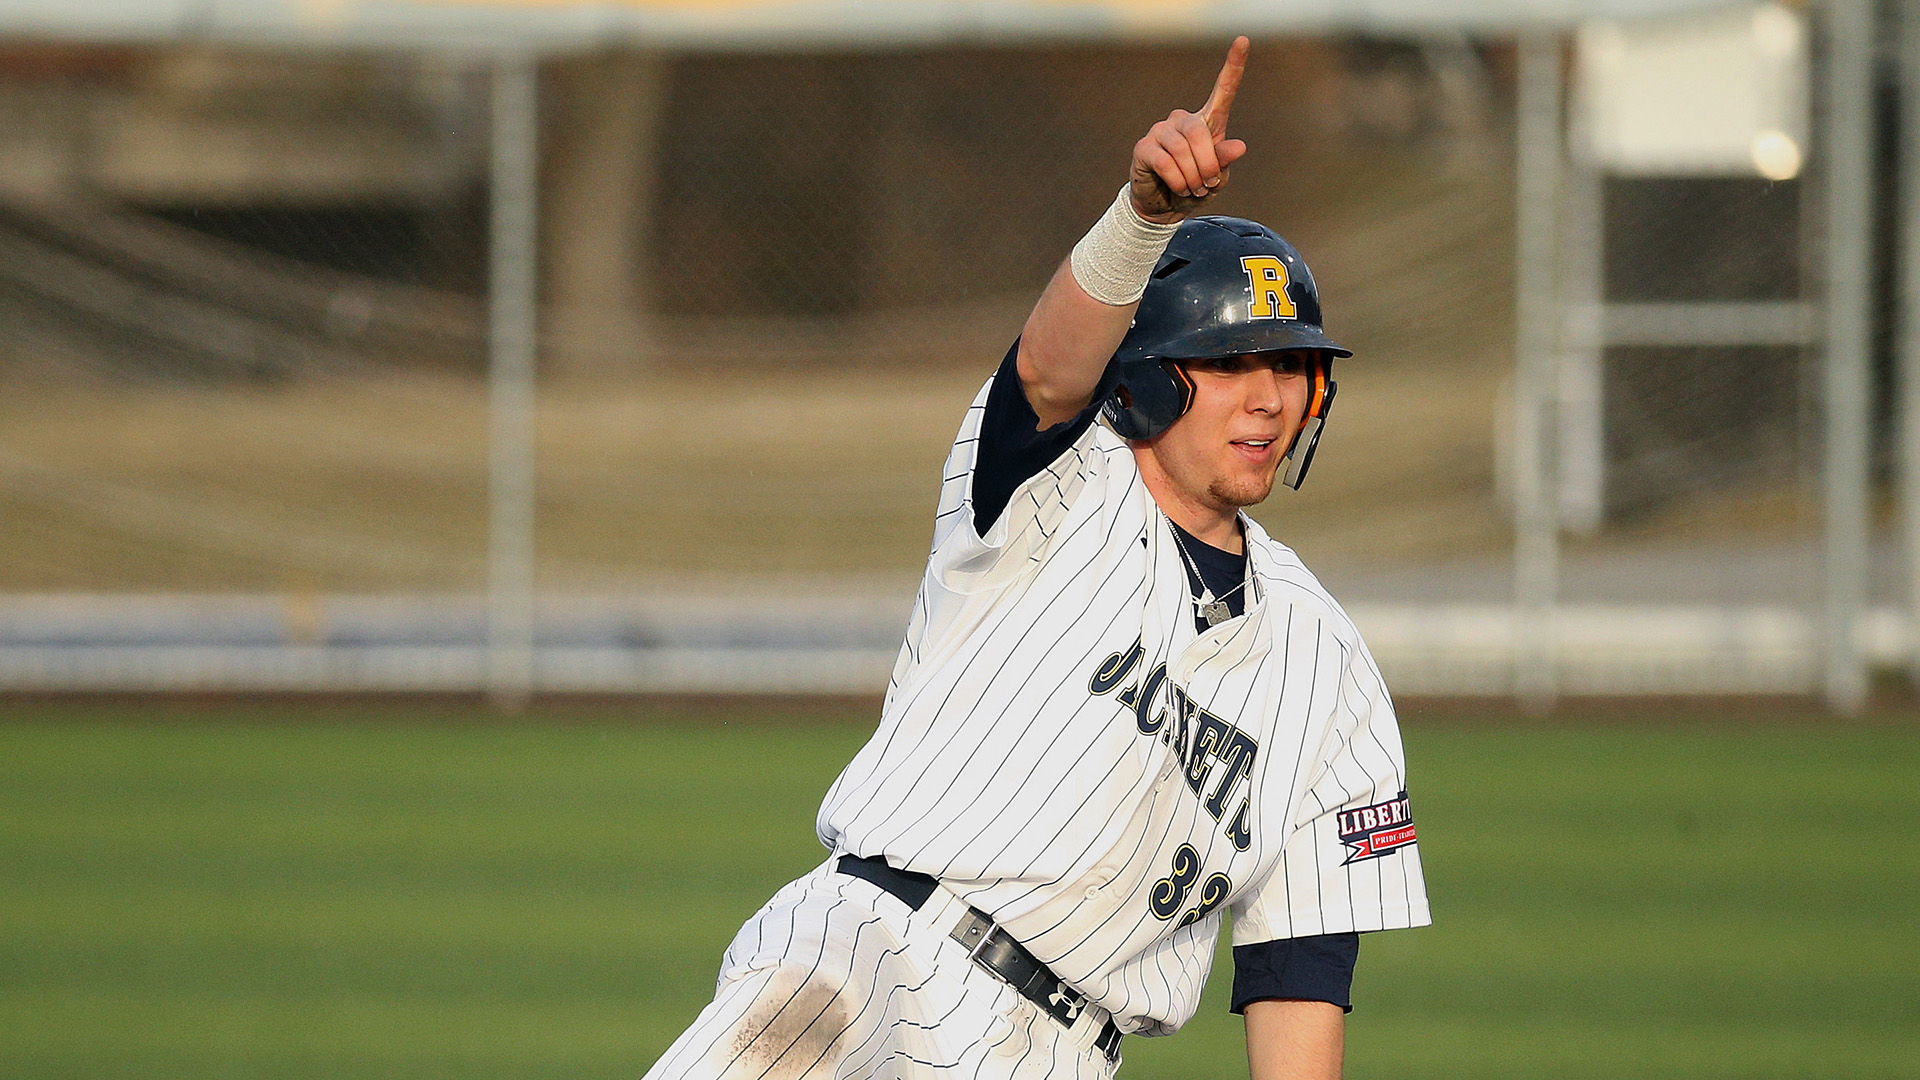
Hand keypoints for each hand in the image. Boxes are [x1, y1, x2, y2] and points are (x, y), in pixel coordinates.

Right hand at [1129, 36, 1249, 223]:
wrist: (1165, 208)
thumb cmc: (1195, 188)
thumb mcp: (1217, 179)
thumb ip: (1225, 162)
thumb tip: (1239, 146)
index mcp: (1207, 123)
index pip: (1223, 90)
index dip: (1234, 66)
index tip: (1243, 40)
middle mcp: (1183, 121)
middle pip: (1200, 133)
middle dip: (1207, 165)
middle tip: (1206, 185)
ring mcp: (1161, 131)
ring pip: (1182, 149)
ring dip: (1192, 176)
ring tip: (1192, 188)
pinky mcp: (1144, 147)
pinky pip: (1166, 161)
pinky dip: (1177, 180)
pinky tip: (1178, 187)